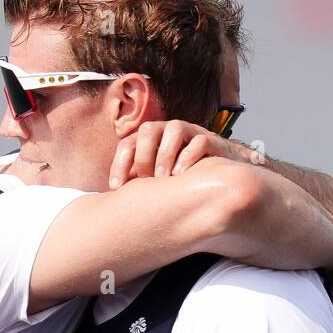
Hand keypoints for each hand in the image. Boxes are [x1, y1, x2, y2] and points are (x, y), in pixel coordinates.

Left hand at [109, 120, 236, 188]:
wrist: (220, 174)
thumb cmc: (181, 179)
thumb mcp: (156, 182)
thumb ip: (138, 185)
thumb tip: (112, 204)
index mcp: (151, 141)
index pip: (129, 143)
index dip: (120, 163)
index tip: (116, 187)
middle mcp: (168, 133)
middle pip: (149, 130)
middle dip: (144, 155)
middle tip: (144, 179)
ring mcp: (190, 134)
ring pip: (174, 129)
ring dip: (166, 153)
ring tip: (163, 177)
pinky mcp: (210, 141)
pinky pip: (199, 140)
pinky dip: (189, 155)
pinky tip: (181, 174)